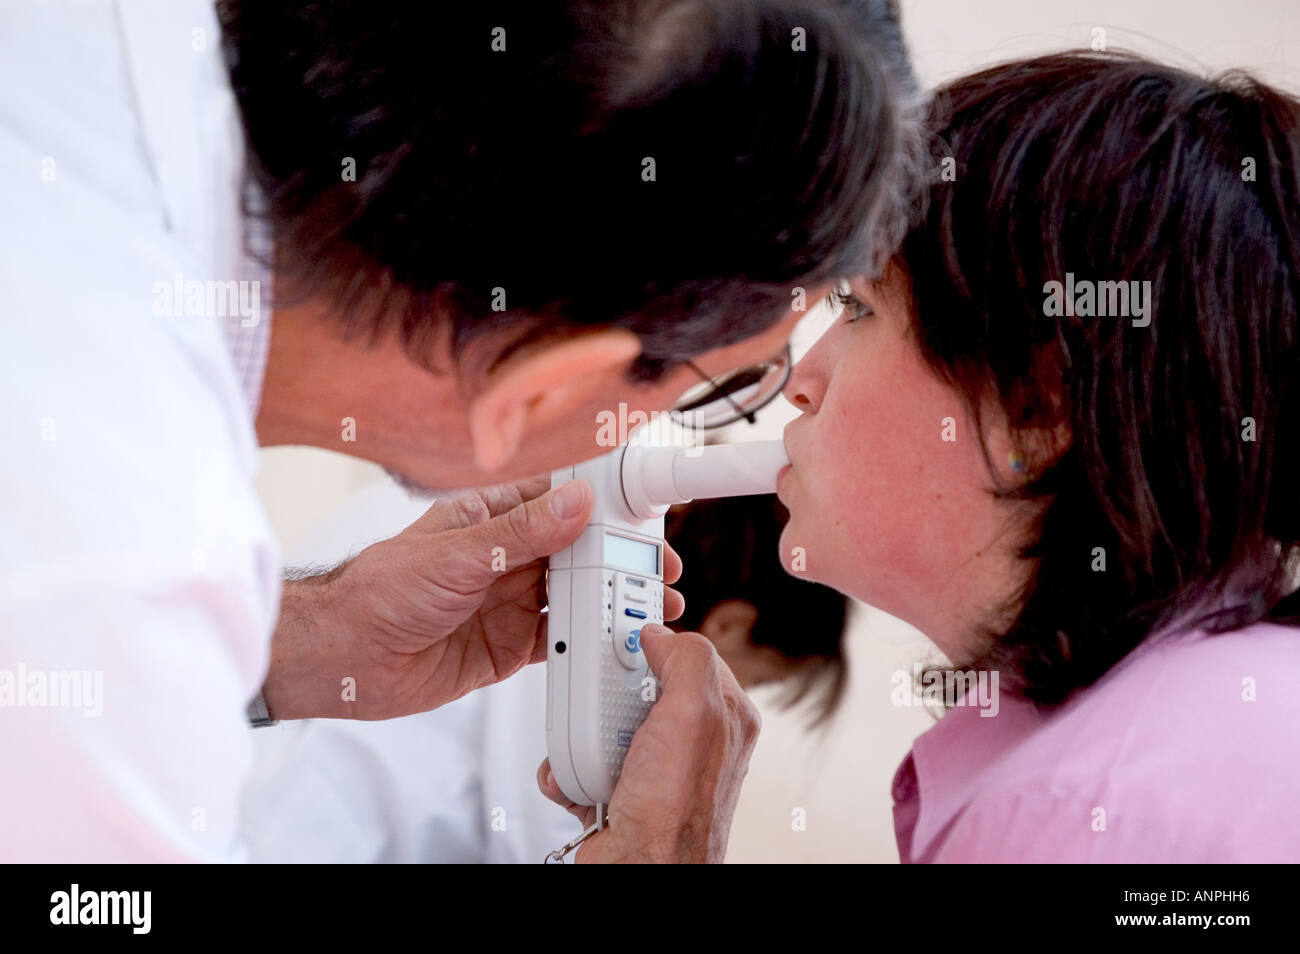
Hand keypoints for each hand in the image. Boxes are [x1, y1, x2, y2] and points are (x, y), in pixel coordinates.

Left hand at [262, 475, 684, 720]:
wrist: (346, 658)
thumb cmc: (381, 589)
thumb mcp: (459, 555)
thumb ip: (523, 533)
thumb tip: (579, 502)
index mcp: (493, 517)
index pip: (561, 500)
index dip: (606, 505)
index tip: (645, 510)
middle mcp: (507, 557)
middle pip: (579, 551)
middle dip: (621, 560)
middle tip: (659, 570)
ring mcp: (510, 602)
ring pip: (576, 596)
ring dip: (612, 602)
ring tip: (651, 608)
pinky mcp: (509, 646)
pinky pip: (560, 640)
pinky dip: (588, 642)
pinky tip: (614, 642)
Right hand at [536, 623, 761, 862]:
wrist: (638, 872)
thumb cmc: (673, 811)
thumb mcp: (694, 713)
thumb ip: (687, 659)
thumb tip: (662, 634)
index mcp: (724, 716)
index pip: (689, 656)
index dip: (654, 646)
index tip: (623, 641)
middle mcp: (694, 742)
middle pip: (640, 686)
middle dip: (609, 693)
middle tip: (599, 701)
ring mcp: (657, 769)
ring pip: (607, 722)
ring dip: (582, 733)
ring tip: (585, 748)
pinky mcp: (623, 791)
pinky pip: (586, 761)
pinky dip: (569, 767)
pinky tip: (574, 777)